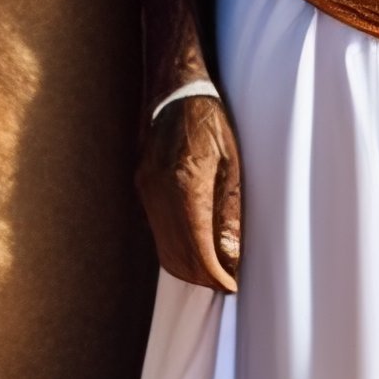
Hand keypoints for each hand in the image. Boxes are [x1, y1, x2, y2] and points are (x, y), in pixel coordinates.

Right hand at [136, 91, 242, 292]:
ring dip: (190, 268)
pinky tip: (198, 247)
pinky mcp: (143, 190)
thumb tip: (232, 257)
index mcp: (186, 187)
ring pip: (165, 250)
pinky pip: (159, 233)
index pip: (199, 251)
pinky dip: (177, 250)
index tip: (234, 287)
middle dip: (204, 278)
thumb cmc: (211, 123)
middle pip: (178, 258)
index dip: (217, 276)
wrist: (174, 91)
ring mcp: (147, 193)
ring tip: (217, 269)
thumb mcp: (233, 165)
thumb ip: (230, 213)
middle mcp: (160, 195)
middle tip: (229, 282)